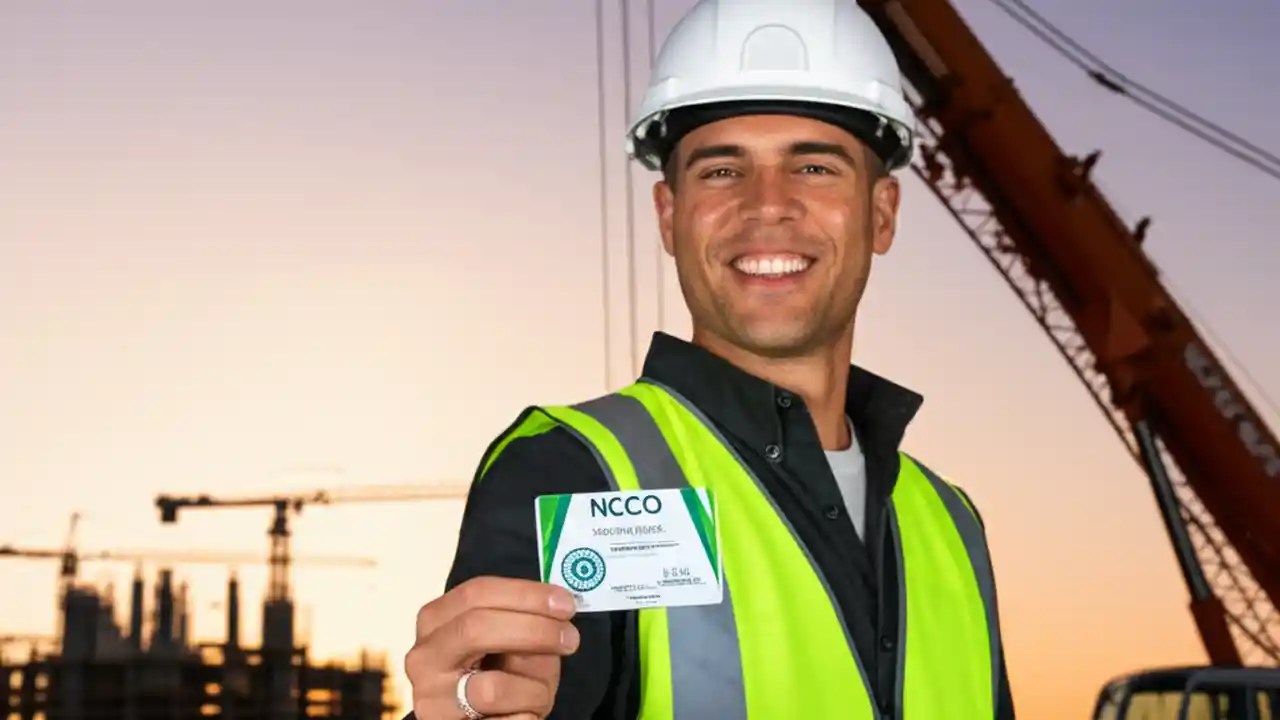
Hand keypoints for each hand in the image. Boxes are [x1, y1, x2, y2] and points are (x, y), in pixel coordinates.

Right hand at [405, 576, 579, 718]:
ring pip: (493, 688)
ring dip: (534, 689)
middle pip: (476, 628)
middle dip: (534, 630)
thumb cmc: (493, 673)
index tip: (565, 604)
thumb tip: (558, 609)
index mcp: (435, 620)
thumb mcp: (505, 641)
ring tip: (542, 692)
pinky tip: (525, 712)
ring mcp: (430, 699)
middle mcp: (424, 658)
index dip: (526, 595)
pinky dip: (526, 716)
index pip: (477, 593)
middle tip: (570, 639)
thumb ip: (522, 622)